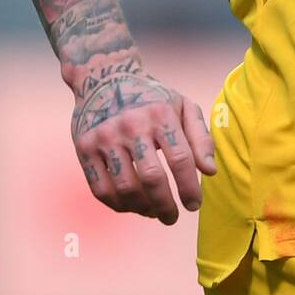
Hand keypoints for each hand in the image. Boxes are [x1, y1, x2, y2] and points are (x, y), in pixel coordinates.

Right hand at [71, 71, 217, 222]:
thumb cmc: (152, 98)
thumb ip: (200, 138)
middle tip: (174, 217)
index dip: (189, 188)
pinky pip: (101, 190)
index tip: (194, 205)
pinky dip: (119, 206)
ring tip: (155, 212)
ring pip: (126, 188)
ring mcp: (105, 137)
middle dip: (166, 205)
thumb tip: (210, 172)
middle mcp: (131, 124)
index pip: (180, 159)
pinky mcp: (84, 148)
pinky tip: (133, 206)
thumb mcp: (182, 106)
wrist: (104, 77)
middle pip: (152, 178)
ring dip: (144, 208)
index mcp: (160, 113)